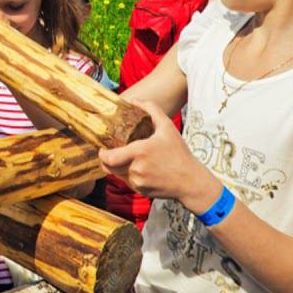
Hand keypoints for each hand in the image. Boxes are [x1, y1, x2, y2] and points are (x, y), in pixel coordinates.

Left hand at [98, 99, 221, 212]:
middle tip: (109, 152)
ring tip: (125, 158)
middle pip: (109, 166)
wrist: (191, 181)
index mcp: (140, 152)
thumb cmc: (179, 154)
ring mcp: (138, 182)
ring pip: (117, 174)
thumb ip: (152, 110)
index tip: (103, 148)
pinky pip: (127, 182)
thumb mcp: (167, 128)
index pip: (109, 157)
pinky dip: (128, 175)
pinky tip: (138, 168)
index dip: (102, 153)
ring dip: (117, 167)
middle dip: (106, 159)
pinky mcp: (141, 191)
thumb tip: (136, 101)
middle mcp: (136, 169)